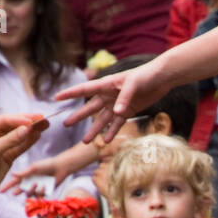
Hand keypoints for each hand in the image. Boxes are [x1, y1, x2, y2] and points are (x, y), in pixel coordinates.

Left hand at [0, 114, 49, 201]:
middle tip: (43, 117)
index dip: (20, 119)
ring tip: (45, 124)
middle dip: (29, 122)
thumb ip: (10, 140)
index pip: (6, 120)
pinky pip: (21, 146)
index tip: (33, 120)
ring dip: (33, 130)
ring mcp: (3, 144)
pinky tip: (38, 135)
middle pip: (15, 125)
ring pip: (20, 135)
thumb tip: (27, 129)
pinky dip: (30, 141)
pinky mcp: (9, 155)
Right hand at [56, 56, 170, 144]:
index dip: (70, 94)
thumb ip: (124, 98)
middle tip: (66, 124)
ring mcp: (118, 104)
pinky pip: (118, 124)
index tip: (56, 98)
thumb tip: (117, 113)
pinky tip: (106, 141)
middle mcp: (109, 95)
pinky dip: (113, 132)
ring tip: (86, 142)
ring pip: (103, 119)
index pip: (84, 89)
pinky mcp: (129, 111)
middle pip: (90, 108)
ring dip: (95, 130)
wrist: (161, 79)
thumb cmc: (145, 76)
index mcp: (106, 84)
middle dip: (79, 116)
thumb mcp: (133, 85)